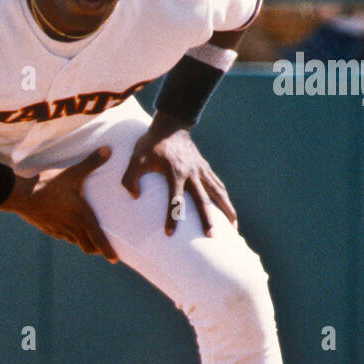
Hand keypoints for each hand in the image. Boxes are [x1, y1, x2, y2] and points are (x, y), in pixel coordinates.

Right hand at [0, 147, 116, 260]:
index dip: (107, 250)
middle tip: (104, 248)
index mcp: (81, 217)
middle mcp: (72, 228)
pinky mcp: (48, 229)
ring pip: (76, 243)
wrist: (22, 196)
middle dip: (97, 249)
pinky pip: (63, 237)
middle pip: (88, 246)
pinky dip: (70, 237)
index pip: (98, 239)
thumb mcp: (72, 173)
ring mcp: (59, 230)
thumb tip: (109, 150)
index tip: (115, 259)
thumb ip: (91, 162)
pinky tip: (70, 230)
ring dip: (84, 243)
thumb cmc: (49, 185)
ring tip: (89, 239)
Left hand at [120, 113, 237, 235]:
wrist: (170, 126)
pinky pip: (218, 186)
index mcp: (174, 172)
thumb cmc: (150, 144)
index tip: (170, 233)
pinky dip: (225, 199)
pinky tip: (230, 212)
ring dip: (226, 211)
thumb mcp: (135, 159)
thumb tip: (134, 197)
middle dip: (207, 219)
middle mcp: (192, 173)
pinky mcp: (206, 168)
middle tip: (211, 237)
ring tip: (233, 229)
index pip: (174, 199)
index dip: (172, 216)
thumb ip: (130, 178)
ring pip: (218, 193)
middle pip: (202, 199)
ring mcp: (201, 170)